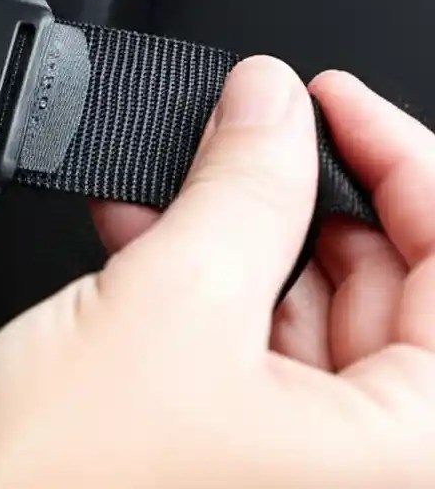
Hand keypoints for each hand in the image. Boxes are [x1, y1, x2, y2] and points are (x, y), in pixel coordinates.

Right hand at [0, 57, 434, 487]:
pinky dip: (201, 280)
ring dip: (238, 232)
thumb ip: (241, 185)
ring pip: (311, 313)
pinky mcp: (235, 459)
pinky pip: (249, 346)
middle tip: (246, 130)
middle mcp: (370, 470)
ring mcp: (302, 468)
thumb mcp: (168, 303)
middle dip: (303, 196)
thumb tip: (272, 103)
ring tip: (176, 176)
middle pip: (393, 288)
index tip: (331, 100)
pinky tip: (145, 229)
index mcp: (406, 454)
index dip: (402, 160)